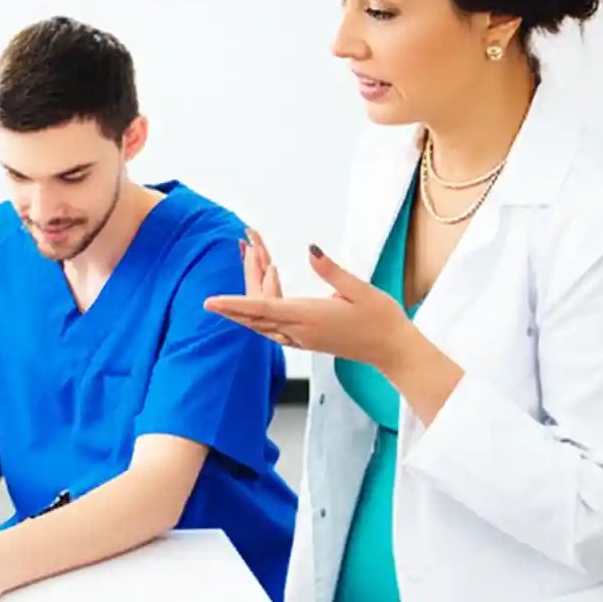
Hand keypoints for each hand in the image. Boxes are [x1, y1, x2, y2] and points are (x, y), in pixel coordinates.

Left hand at [205, 241, 416, 369]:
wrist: (393, 350)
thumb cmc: (381, 319)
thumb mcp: (360, 290)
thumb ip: (332, 271)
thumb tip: (310, 250)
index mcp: (309, 317)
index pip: (262, 309)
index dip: (234, 304)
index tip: (209, 302)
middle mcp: (299, 331)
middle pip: (255, 313)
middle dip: (236, 295)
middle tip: (228, 267)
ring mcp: (300, 338)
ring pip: (261, 321)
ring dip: (247, 300)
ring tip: (241, 271)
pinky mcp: (305, 339)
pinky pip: (272, 326)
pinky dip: (260, 309)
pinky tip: (259, 293)